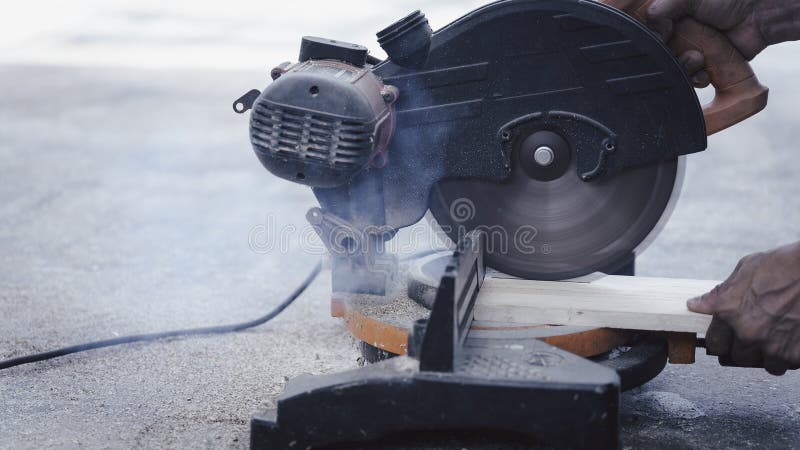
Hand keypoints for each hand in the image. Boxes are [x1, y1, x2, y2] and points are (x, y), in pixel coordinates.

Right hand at [646, 0, 765, 86]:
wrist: (762, 14)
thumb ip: (661, 10)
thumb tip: (651, 34)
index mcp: (669, 13)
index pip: (643, 28)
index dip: (644, 37)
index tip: (654, 38)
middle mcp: (676, 31)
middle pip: (655, 52)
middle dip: (663, 57)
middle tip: (679, 50)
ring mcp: (690, 48)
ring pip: (671, 67)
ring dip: (682, 68)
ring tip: (697, 58)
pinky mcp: (704, 64)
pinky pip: (690, 78)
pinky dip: (695, 78)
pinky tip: (704, 70)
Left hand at [688, 242, 799, 374]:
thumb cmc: (784, 265)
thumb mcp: (745, 270)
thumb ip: (719, 293)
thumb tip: (696, 305)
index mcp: (729, 312)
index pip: (715, 344)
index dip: (721, 340)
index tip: (726, 338)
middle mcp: (748, 333)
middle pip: (737, 358)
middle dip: (743, 348)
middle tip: (754, 334)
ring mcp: (773, 346)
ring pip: (763, 365)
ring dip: (767, 354)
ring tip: (774, 336)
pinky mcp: (795, 354)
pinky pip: (787, 365)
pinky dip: (789, 355)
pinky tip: (790, 338)